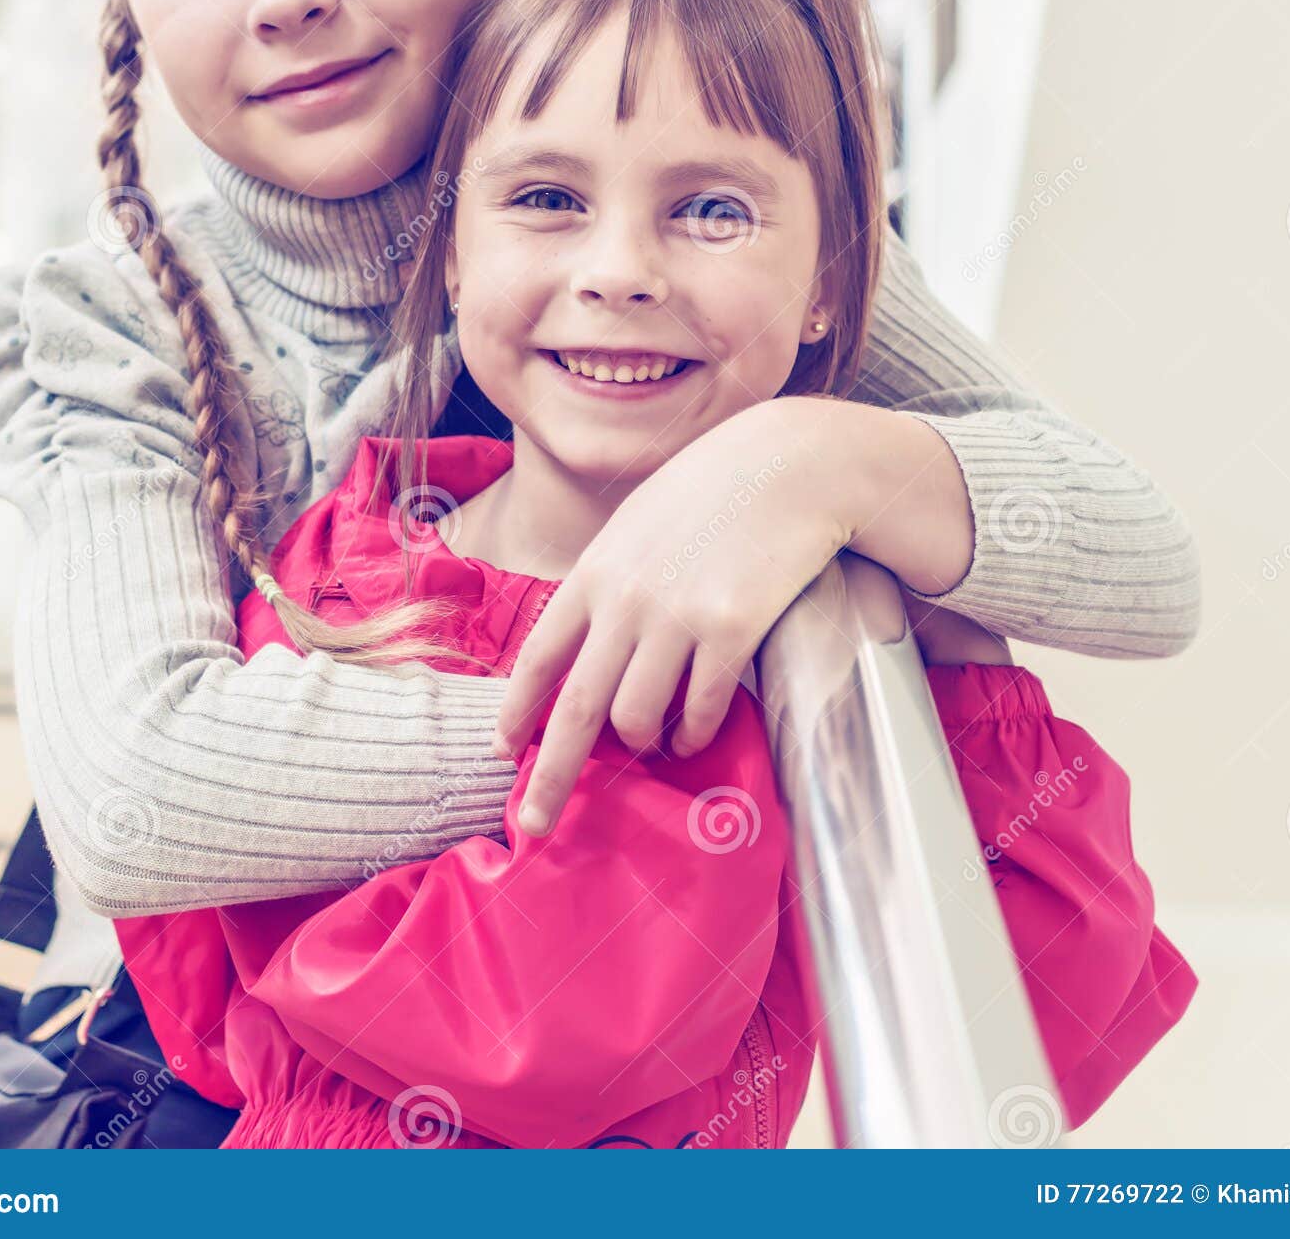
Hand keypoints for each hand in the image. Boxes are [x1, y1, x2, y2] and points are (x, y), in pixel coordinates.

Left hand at [495, 399, 856, 834]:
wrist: (786, 464)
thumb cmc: (710, 491)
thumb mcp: (637, 525)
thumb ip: (607, 583)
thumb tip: (584, 648)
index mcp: (594, 573)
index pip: (538, 659)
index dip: (515, 714)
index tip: (502, 754)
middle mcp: (626, 601)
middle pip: (576, 710)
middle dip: (549, 778)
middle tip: (533, 825)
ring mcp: (677, 617)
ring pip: (639, 719)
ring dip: (643, 745)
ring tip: (656, 742)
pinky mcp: (732, 630)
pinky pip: (701, 710)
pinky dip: (693, 733)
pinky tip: (693, 731)